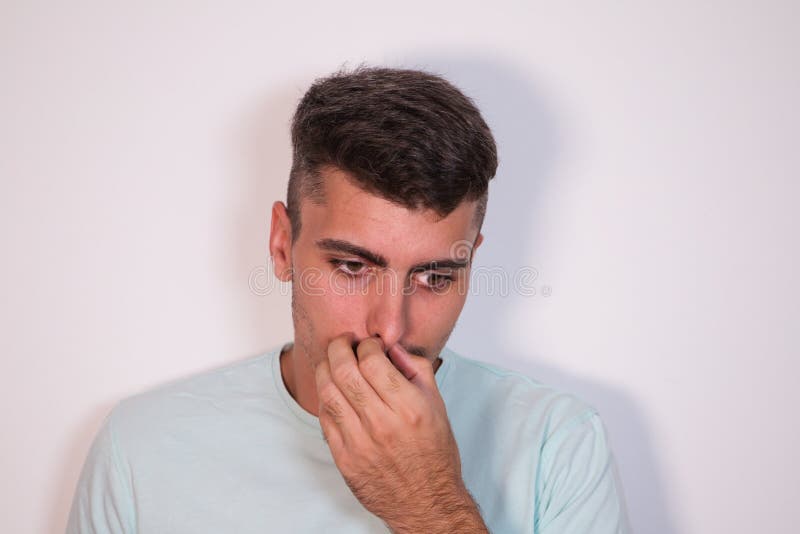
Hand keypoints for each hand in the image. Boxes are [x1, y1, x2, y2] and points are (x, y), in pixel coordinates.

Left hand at [314, 335, 486, 532]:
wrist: (427, 501)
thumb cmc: (434, 452)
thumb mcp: (437, 405)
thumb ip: (416, 369)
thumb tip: (392, 347)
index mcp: (409, 407)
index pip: (372, 361)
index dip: (366, 345)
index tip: (368, 344)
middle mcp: (382, 423)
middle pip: (345, 372)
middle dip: (339, 348)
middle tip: (342, 343)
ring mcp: (360, 443)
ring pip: (328, 393)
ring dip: (325, 369)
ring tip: (331, 362)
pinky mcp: (345, 459)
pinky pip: (325, 420)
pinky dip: (325, 399)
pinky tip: (332, 391)